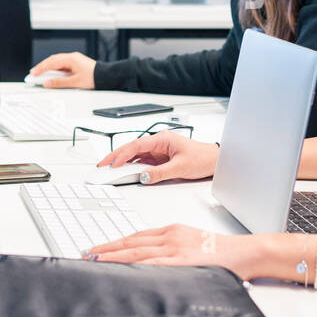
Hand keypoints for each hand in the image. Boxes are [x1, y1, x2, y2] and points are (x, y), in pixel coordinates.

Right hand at [29, 52, 95, 88]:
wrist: (105, 76)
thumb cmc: (93, 78)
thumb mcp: (74, 82)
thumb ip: (59, 83)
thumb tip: (47, 83)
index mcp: (71, 59)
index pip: (52, 63)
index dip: (41, 68)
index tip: (33, 74)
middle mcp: (71, 57)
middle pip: (52, 60)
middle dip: (42, 67)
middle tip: (33, 74)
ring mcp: (73, 59)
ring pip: (56, 61)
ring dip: (47, 67)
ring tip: (39, 73)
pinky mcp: (75, 63)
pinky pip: (61, 64)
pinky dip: (54, 68)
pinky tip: (51, 73)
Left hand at [86, 223, 255, 275]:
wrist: (244, 252)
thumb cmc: (222, 252)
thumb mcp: (192, 244)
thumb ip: (172, 252)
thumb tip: (151, 264)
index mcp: (172, 230)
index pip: (136, 236)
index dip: (115, 242)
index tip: (99, 248)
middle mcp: (170, 236)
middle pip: (131, 242)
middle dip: (107, 248)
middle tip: (87, 253)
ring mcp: (175, 248)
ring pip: (136, 251)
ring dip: (113, 256)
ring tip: (94, 260)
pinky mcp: (182, 260)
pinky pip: (152, 263)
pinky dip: (134, 266)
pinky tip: (121, 269)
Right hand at [96, 132, 218, 182]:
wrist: (215, 161)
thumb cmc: (202, 158)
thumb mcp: (180, 167)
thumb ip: (160, 173)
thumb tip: (143, 177)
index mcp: (162, 139)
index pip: (136, 145)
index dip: (122, 154)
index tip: (112, 163)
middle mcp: (158, 143)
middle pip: (132, 149)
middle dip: (115, 157)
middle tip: (101, 166)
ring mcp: (158, 151)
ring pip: (135, 155)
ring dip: (122, 162)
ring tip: (108, 170)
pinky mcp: (159, 159)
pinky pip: (142, 162)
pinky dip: (132, 167)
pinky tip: (124, 172)